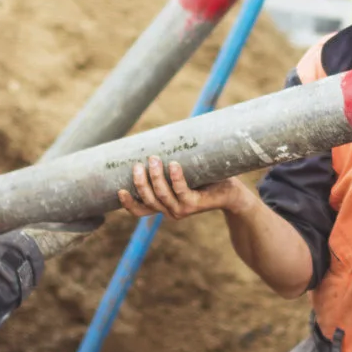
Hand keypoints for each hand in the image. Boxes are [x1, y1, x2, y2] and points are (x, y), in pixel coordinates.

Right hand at [119, 156, 246, 220]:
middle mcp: (170, 211)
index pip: (140, 211)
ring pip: (162, 196)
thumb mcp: (181, 175)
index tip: (120, 190)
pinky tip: (174, 165)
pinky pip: (182, 191)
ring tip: (154, 159)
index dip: (128, 203)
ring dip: (155, 177)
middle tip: (138, 164)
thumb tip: (151, 140)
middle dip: (140, 182)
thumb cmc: (204, 179)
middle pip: (148, 200)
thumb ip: (166, 166)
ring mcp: (183, 209)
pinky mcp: (196, 204)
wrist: (231, 192)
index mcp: (164, 206)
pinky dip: (176, 178)